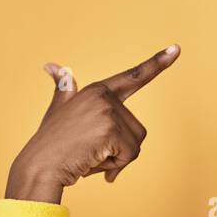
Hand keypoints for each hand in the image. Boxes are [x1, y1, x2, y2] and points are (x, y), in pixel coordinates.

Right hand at [5, 45, 181, 203]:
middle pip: (138, 130)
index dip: (156, 63)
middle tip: (93, 152)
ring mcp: (107, 112)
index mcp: (97, 90)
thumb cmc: (51, 143)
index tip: (176, 49)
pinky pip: (129, 156)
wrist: (40, 166)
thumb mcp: (59, 109)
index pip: (133, 76)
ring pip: (135, 145)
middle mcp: (104, 97)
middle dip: (121, 150)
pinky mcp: (110, 130)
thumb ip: (64, 88)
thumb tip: (52, 65)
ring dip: (118, 160)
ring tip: (91, 156)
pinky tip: (93, 162)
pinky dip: (115, 167)